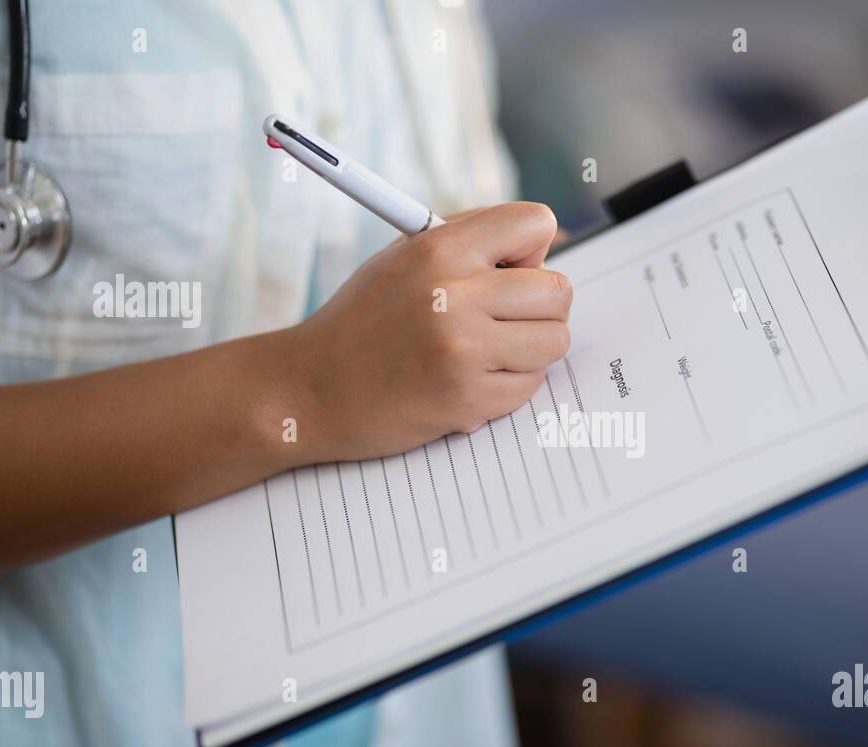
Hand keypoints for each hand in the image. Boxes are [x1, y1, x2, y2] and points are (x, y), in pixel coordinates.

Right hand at [281, 202, 571, 462]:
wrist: (310, 390)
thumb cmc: (362, 321)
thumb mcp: (404, 257)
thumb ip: (470, 242)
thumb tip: (539, 245)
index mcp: (439, 249)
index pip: (538, 224)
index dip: (531, 250)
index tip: (509, 270)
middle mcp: (454, 295)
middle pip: (558, 291)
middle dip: (537, 306)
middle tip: (500, 319)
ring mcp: (464, 351)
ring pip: (554, 341)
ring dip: (528, 350)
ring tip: (484, 352)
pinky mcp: (469, 400)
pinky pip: (530, 386)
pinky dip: (508, 386)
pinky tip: (469, 380)